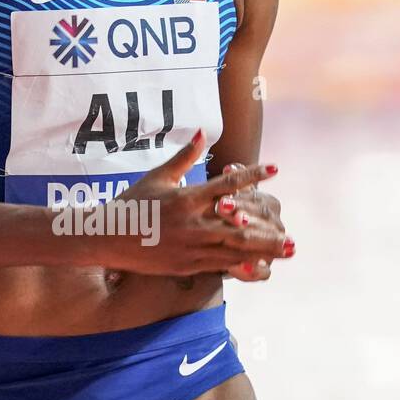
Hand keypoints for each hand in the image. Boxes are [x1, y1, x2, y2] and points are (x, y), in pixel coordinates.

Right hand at [94, 130, 292, 275]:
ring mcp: (190, 246)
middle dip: (267, 230)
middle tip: (291, 231)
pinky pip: (219, 266)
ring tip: (286, 251)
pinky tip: (260, 266)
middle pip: (239, 227)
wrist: (108, 236)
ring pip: (234, 249)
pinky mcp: (186, 264)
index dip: (252, 176)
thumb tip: (202, 133)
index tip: (275, 169)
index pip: (226, 184)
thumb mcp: (158, 177)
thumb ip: (184, 157)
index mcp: (186, 198)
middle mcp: (192, 223)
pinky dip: (242, 265)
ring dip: (263, 250)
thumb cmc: (132, 203)